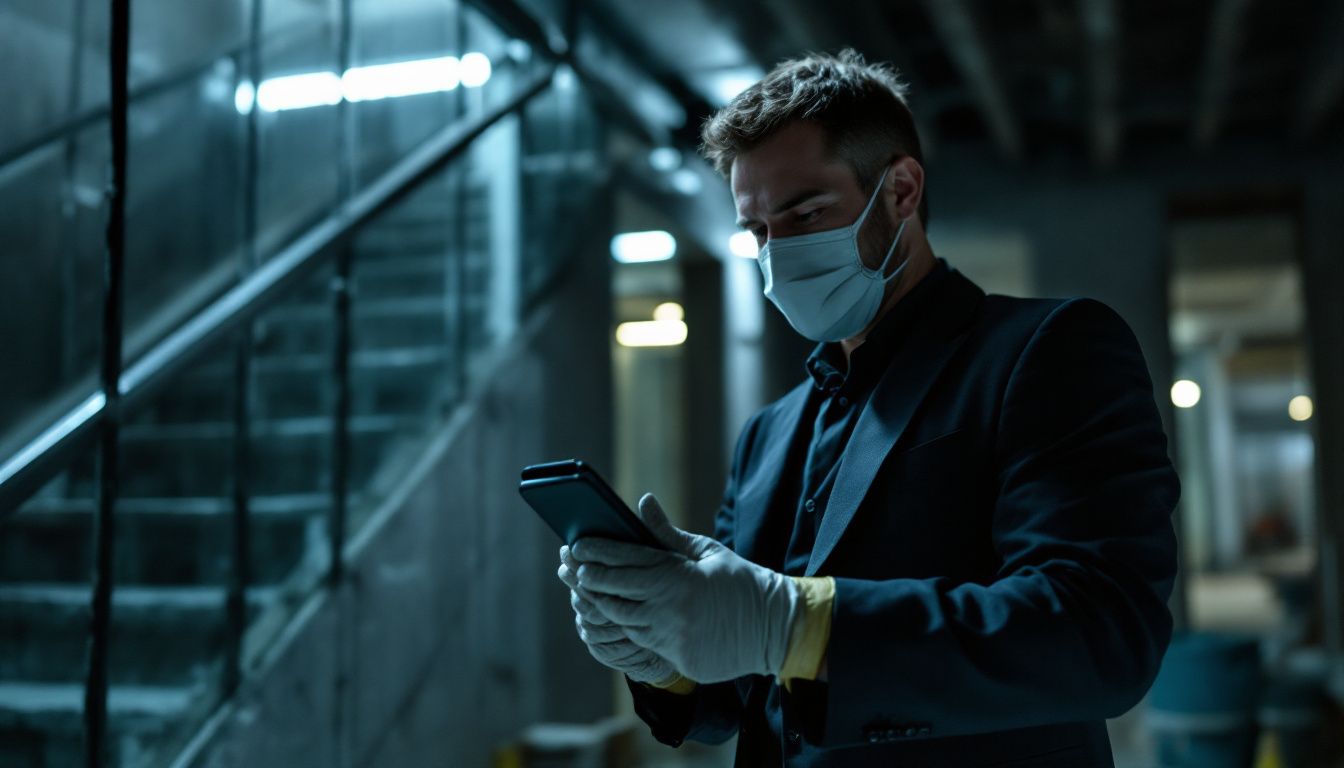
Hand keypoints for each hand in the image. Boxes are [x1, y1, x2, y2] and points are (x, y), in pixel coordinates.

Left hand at [570, 493, 799, 683]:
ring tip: (588, 590)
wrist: (774, 627)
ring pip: (621, 620)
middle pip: (613, 592)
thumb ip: (667, 533)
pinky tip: (616, 614)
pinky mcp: (675, 658)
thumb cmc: (741, 582)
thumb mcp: (707, 551)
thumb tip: (643, 503)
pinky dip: (625, 626)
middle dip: (589, 578)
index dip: (598, 551)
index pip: (626, 560)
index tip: (577, 544)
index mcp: (678, 576)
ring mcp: (671, 636)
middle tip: (572, 567)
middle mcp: (669, 608)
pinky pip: (639, 641)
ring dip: (601, 604)